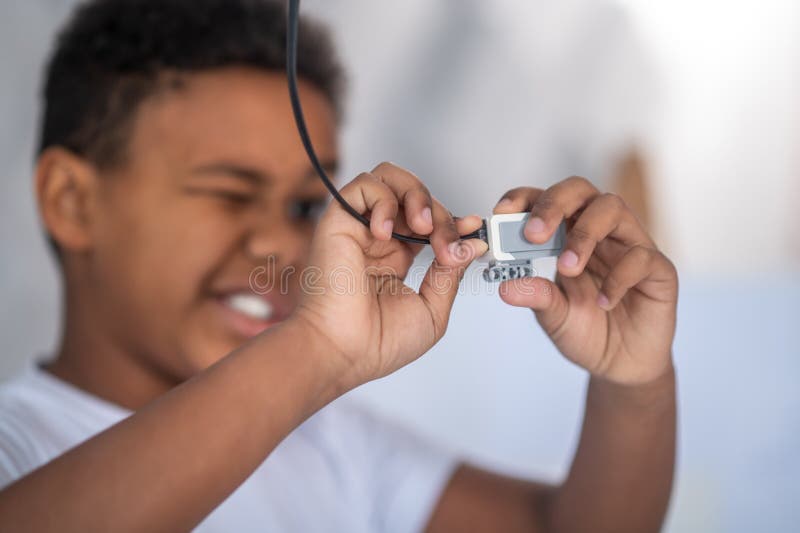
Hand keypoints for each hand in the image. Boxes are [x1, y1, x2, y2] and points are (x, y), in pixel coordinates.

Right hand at [293, 162, 486, 388]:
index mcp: (395, 259)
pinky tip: (387, 233)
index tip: (473, 230)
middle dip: (441, 214)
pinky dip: (384, 200)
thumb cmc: (378, 342)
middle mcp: (377, 240)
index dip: (453, 221)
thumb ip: (450, 274)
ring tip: (422, 226)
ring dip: (416, 196)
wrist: (342, 351)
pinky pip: (364, 185)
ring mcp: (358, 228)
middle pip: (415, 196)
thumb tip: (472, 244)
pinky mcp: (338, 220)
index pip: (428, 221)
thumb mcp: (432, 309)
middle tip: (446, 245)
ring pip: (390, 178)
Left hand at [495, 177, 677, 385]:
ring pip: (613, 208)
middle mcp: (599, 231)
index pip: (546, 199)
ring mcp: (630, 245)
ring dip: (585, 234)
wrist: (620, 366)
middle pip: (580, 190)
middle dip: (553, 204)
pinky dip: (618, 278)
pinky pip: (641, 257)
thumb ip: (535, 297)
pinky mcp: (658, 269)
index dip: (524, 198)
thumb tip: (505, 287)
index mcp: (568, 234)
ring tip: (567, 269)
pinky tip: (603, 302)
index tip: (503, 213)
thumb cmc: (586, 330)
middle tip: (534, 234)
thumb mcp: (553, 315)